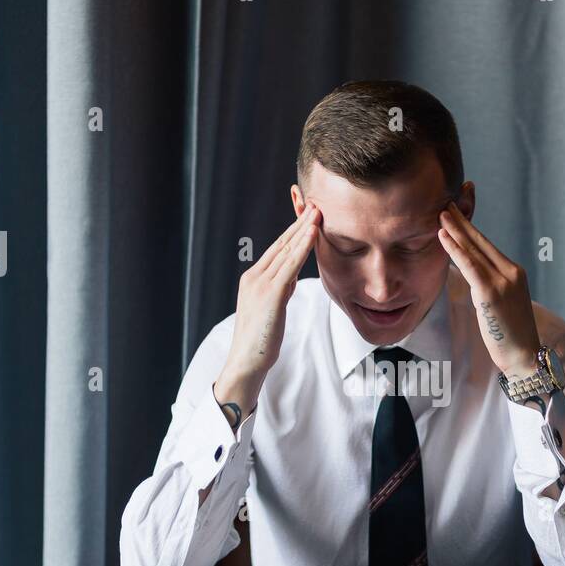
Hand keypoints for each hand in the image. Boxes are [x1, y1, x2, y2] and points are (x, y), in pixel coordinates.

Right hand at [213, 202, 321, 413]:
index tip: (308, 216)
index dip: (293, 231)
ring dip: (304, 230)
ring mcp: (260, 284)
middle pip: (281, 244)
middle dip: (299, 223)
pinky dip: (302, 247)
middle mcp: (254, 277)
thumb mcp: (272, 309)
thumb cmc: (260, 341)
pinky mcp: (270, 294)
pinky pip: (290, 265)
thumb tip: (291, 277)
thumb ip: (280, 290)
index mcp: (253, 279)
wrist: (246, 361)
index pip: (277, 250)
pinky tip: (313, 234)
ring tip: (318, 212)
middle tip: (315, 204)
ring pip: (286, 251)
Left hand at [437, 203, 542, 378]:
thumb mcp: (501, 305)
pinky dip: (455, 249)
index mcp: (513, 272)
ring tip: (441, 213)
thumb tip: (473, 278)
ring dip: (455, 230)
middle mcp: (510, 272)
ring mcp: (502, 281)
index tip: (457, 213)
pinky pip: (469, 265)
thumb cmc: (509, 336)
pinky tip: (443, 236)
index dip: (470, 228)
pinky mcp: (491, 292)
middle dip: (462, 221)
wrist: (525, 356)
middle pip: (481, 241)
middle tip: (446, 202)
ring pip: (474, 249)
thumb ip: (489, 287)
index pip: (487, 245)